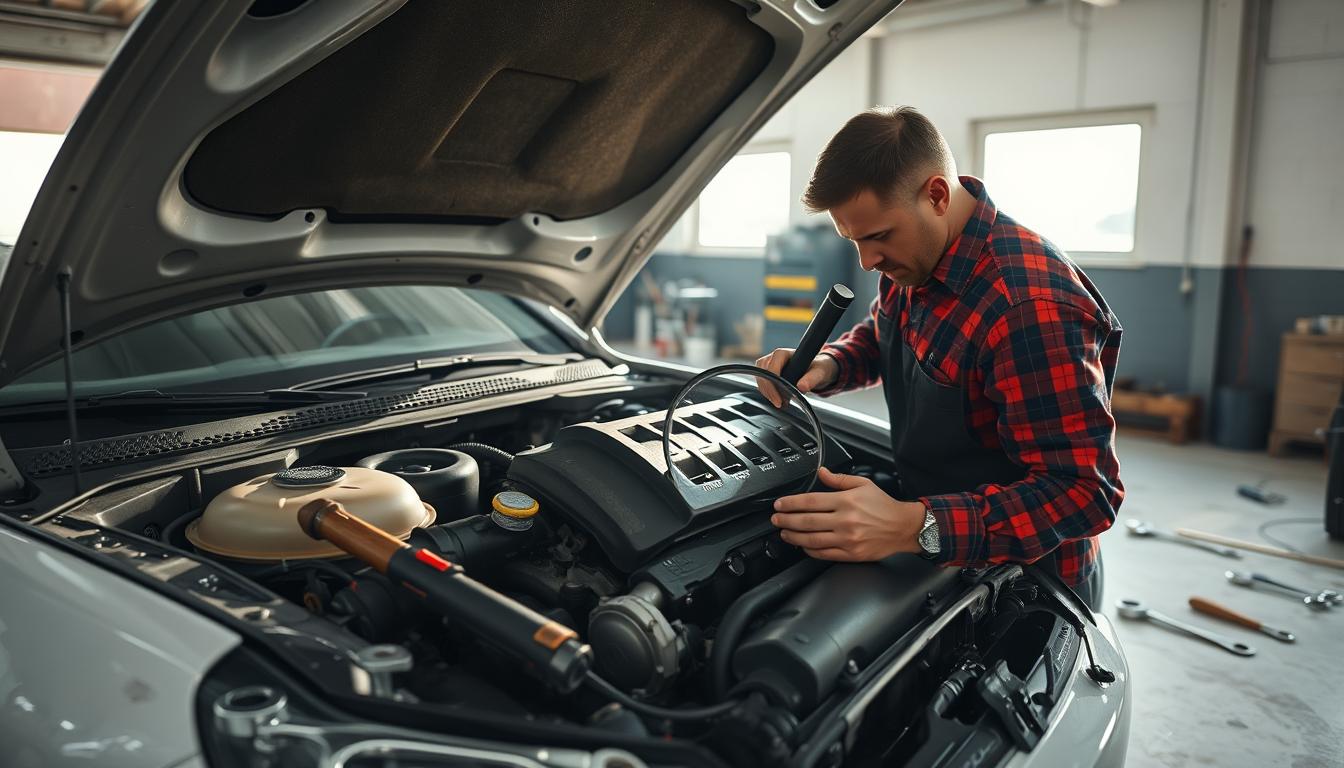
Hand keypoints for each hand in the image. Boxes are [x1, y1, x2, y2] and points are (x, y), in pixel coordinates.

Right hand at [754, 348, 838, 407]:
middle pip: (763, 374)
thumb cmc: (816, 368)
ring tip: (780, 402)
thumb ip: (811, 379)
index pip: (771, 368)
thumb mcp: (818, 373)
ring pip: (760, 379)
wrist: (815, 369)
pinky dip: (767, 392)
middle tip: (779, 404)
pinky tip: (777, 398)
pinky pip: (761, 382)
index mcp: (783, 354)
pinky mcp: (767, 372)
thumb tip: (802, 387)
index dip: (773, 385)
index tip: (779, 400)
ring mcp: (768, 364)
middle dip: (769, 391)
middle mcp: (773, 357)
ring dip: (767, 392)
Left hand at [771, 468, 926, 560]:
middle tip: (775, 519)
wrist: (904, 527)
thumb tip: (821, 472)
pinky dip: (810, 550)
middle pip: (807, 521)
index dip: (791, 503)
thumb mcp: (863, 484)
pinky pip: (824, 554)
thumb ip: (839, 479)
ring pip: (812, 539)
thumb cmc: (884, 506)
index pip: (810, 501)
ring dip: (793, 536)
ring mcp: (847, 539)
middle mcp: (845, 520)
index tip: (779, 504)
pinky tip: (802, 545)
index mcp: (846, 501)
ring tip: (783, 532)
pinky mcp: (851, 554)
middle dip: (786, 520)